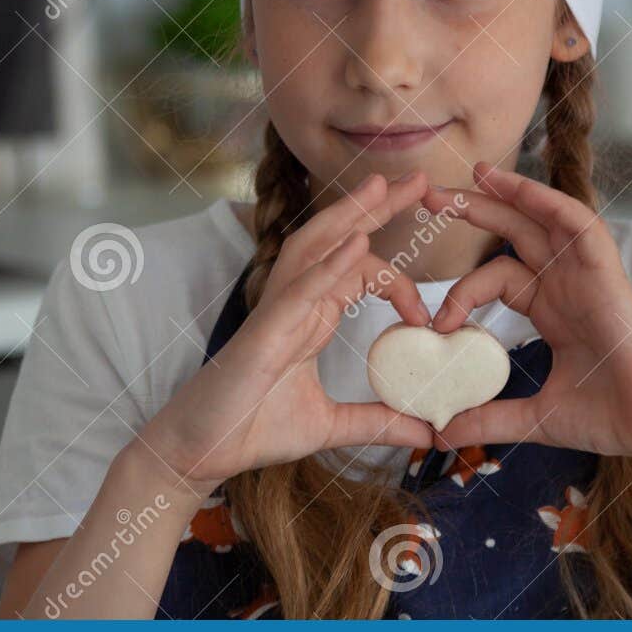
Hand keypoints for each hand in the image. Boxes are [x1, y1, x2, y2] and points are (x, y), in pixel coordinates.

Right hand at [137, 171, 437, 494]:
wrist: (201, 452)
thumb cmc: (251, 429)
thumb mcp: (331, 425)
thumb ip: (378, 422)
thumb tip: (429, 434)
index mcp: (310, 318)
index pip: (356, 271)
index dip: (395, 269)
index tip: (429, 311)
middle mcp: (295, 304)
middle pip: (337, 240)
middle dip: (376, 208)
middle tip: (419, 180)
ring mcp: (278, 312)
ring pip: (314, 248)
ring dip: (349, 215)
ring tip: (381, 186)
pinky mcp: (266, 331)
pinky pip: (301, 289)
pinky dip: (330, 264)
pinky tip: (359, 243)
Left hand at [418, 161, 631, 461]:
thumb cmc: (612, 417)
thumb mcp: (534, 417)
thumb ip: (488, 419)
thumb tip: (440, 433)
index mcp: (553, 309)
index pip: (498, 276)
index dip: (461, 293)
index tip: (434, 325)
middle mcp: (567, 284)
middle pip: (515, 233)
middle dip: (474, 211)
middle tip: (429, 197)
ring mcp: (586, 274)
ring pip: (542, 218)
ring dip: (505, 193)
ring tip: (469, 174)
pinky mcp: (605, 270)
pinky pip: (576, 222)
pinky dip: (545, 200)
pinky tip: (512, 187)